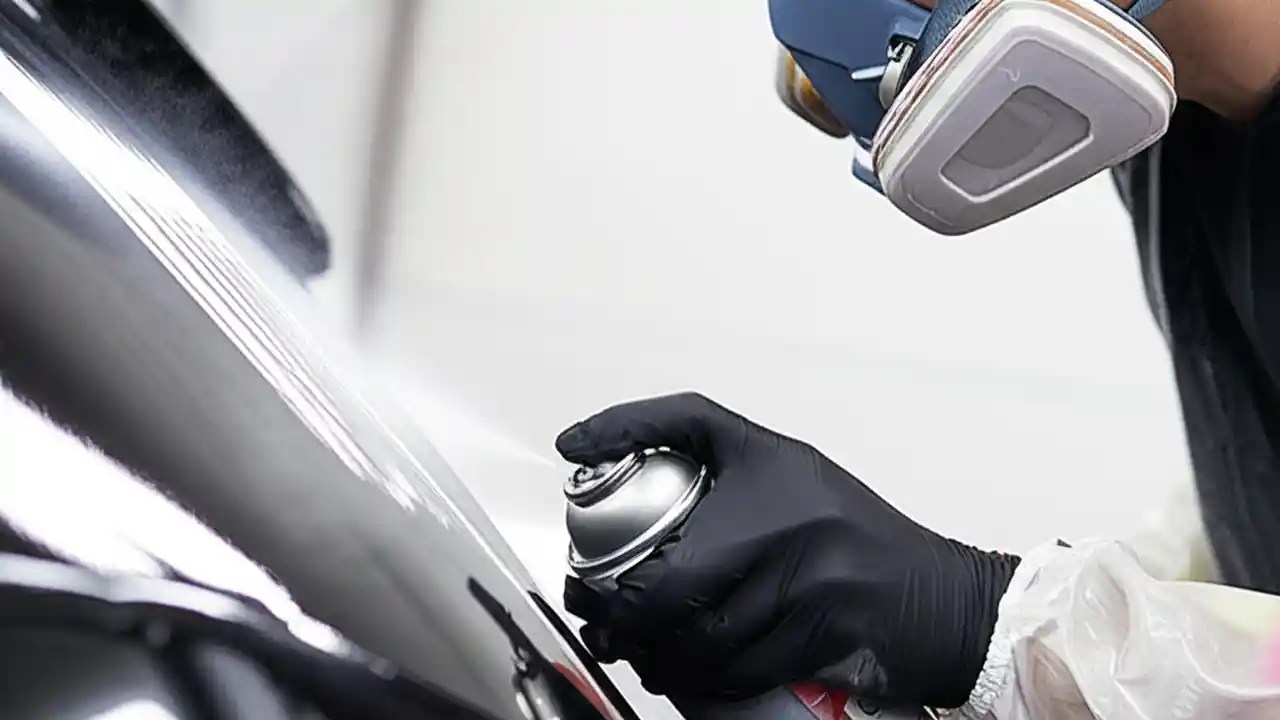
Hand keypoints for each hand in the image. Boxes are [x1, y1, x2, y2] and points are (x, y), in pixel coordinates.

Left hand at [555, 392, 1018, 708]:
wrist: (942, 598)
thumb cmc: (861, 538)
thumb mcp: (796, 478)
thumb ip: (725, 472)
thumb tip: (635, 490)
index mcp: (777, 465)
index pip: (689, 421)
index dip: (622, 427)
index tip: (572, 448)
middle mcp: (791, 514)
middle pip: (672, 571)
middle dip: (620, 610)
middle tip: (597, 618)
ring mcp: (809, 578)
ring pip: (700, 633)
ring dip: (655, 657)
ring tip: (637, 654)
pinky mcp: (823, 634)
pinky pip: (737, 668)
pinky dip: (700, 680)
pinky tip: (684, 675)